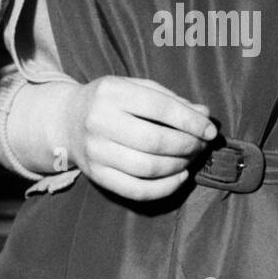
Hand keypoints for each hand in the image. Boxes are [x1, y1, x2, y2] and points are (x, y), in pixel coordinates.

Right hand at [57, 75, 215, 201]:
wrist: (66, 120)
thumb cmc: (110, 101)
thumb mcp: (135, 88)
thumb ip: (170, 99)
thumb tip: (205, 116)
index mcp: (111, 92)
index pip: (159, 107)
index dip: (191, 121)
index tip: (211, 130)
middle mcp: (99, 120)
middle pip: (155, 141)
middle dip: (188, 145)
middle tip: (201, 146)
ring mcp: (95, 151)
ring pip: (148, 168)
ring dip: (179, 166)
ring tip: (191, 158)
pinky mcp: (96, 175)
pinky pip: (137, 190)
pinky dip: (165, 188)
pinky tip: (179, 177)